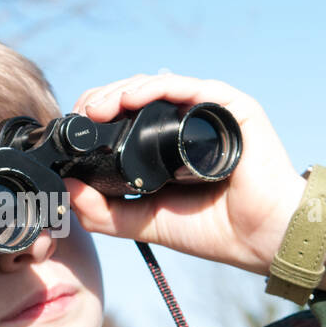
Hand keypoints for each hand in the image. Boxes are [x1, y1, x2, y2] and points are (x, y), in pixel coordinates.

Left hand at [65, 73, 305, 273]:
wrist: (259, 240)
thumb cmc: (212, 229)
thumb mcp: (144, 222)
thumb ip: (104, 212)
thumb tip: (66, 188)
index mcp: (167, 142)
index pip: (126, 115)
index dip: (97, 115)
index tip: (74, 129)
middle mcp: (188, 121)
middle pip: (137, 95)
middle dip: (102, 99)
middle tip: (81, 116)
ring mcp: (210, 112)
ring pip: (158, 86)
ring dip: (121, 90)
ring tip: (96, 108)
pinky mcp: (233, 108)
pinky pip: (192, 87)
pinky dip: (158, 87)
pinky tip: (133, 97)